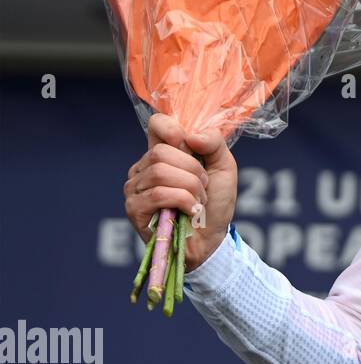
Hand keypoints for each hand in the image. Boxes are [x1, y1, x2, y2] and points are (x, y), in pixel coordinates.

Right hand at [123, 114, 237, 269]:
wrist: (212, 240)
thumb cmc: (214, 203)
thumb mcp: (224, 168)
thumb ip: (213, 144)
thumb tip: (190, 136)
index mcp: (163, 153)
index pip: (157, 124)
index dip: (173, 129)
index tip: (192, 146)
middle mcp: (143, 168)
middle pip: (161, 152)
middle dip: (193, 170)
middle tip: (203, 187)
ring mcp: (135, 188)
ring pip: (160, 172)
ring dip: (190, 187)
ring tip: (198, 201)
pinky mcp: (134, 209)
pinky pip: (159, 194)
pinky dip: (183, 200)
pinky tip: (190, 210)